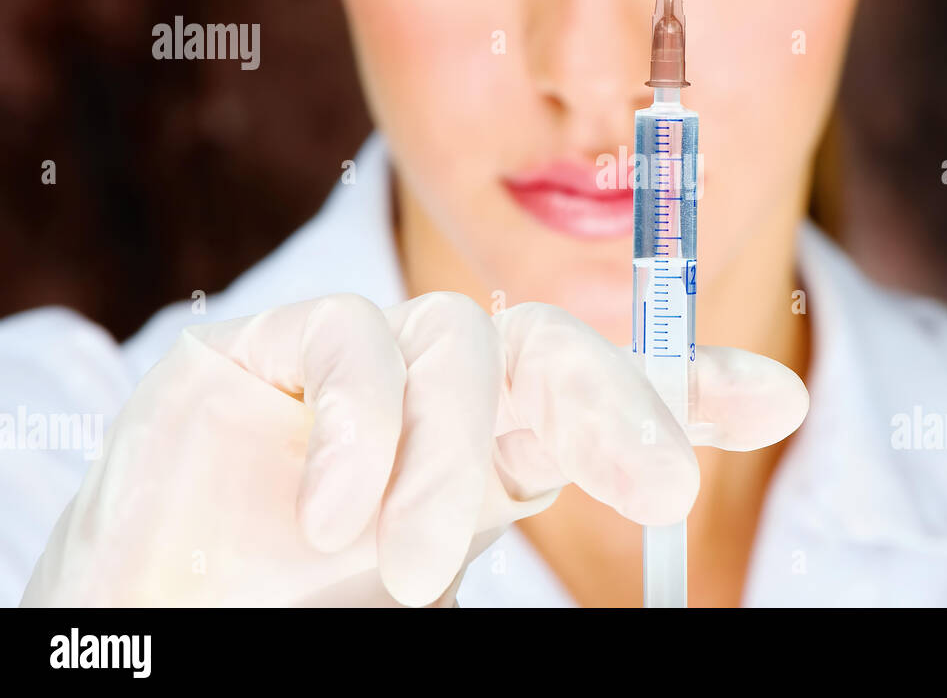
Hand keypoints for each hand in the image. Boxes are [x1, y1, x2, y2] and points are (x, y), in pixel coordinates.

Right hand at [21, 293, 806, 605]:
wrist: (159, 610)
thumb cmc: (301, 605)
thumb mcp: (428, 572)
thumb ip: (503, 511)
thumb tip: (661, 486)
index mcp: (495, 448)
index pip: (606, 398)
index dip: (694, 388)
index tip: (782, 398)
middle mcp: (444, 393)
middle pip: (554, 351)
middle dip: (620, 405)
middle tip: (670, 486)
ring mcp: (366, 356)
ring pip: (455, 346)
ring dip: (447, 456)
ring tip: (412, 560)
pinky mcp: (276, 341)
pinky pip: (350, 344)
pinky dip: (358, 430)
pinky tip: (336, 514)